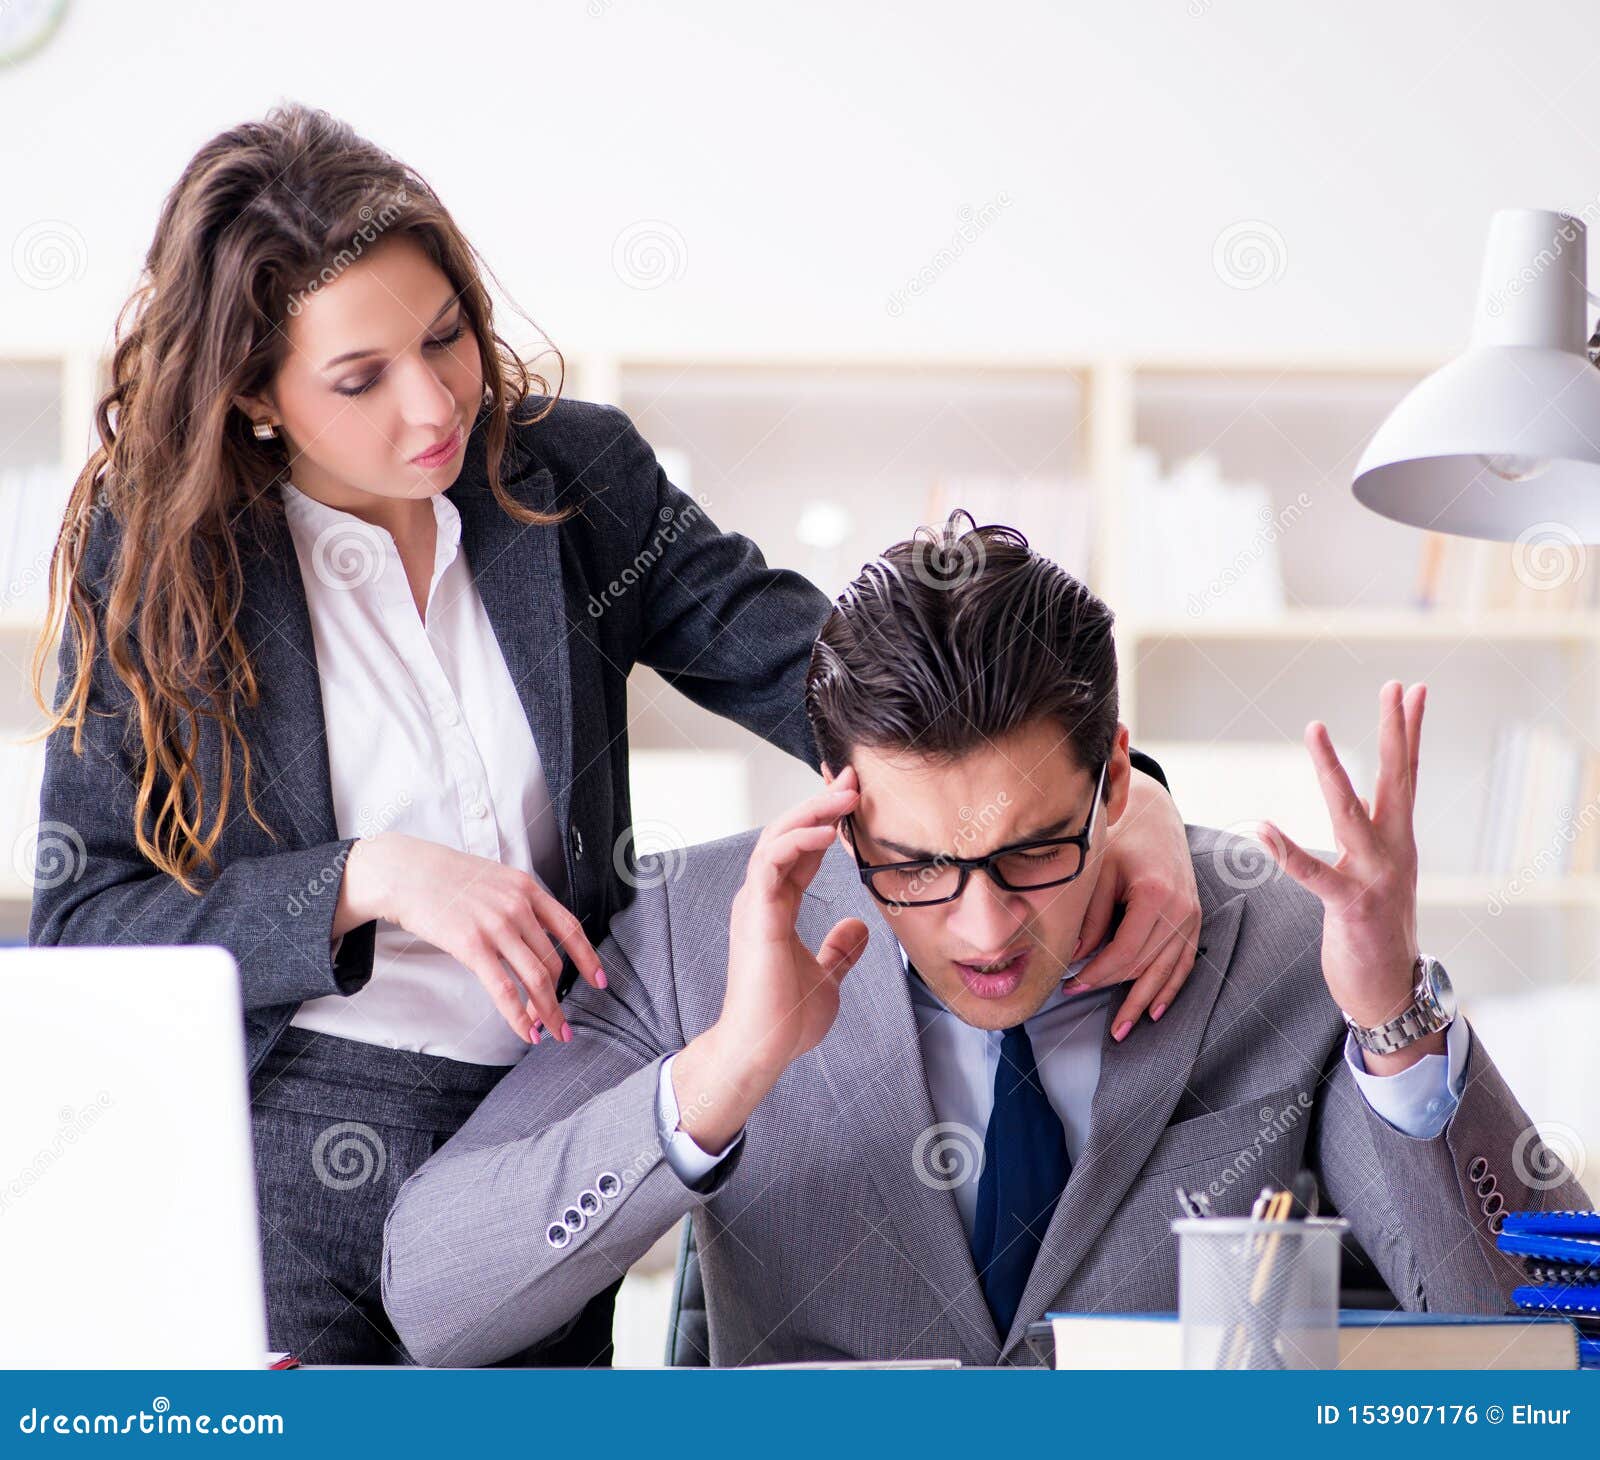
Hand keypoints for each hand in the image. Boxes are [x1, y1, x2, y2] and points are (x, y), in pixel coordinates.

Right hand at [338, 832, 604, 1044]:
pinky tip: (525, 1031)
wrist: (405, 872)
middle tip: (564, 1021)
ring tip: (551, 1032)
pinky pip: (504, 989)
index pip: (570, 927)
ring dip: (547, 1011)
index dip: (588, 958)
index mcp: (527, 888)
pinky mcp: (472, 945)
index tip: (600, 981)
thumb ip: (518, 902)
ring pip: (536, 978)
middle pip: (553, 960)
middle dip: (560, 996)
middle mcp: (518, 906)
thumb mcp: (494, 879)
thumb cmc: (445, 877)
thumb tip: (536, 935)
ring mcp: (497, 926)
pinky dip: (519, 1015)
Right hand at [671, 770, 871, 1151]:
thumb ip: (839, 950)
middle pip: (788, 833)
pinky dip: (799, 841)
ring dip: (812, 812)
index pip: (800, 850)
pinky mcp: (757, 914)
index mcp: (775, 906)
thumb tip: (858, 928)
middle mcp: (761, 897)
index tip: (853, 798)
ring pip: (778, 837)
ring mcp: (755, 902)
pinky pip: (773, 862)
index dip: (825, 822)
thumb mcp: (827, 977)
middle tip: (852, 780)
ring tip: (846, 794)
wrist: (763, 1049)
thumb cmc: (786, 1018)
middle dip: (820, 803)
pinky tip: (828, 830)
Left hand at [1069, 762, 1201, 1036]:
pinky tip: (1155, 1010)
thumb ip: (1089, 917)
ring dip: (1144, 1002)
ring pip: (1167, 971)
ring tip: (1122, 1029)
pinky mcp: (1195, 920)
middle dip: (1113, 989)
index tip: (1070, 985)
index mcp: (1155, 894)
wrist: (1154, 814)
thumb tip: (1075, 959)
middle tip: (1081, 1001)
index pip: (1124, 953)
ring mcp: (1193, 916)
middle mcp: (1181, 909)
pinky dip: (1170, 988)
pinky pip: (1185, 963)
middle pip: (1145, 965)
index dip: (1096, 975)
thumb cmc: (1120, 839)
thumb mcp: (1098, 872)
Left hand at [1257, 681, 1435, 1069]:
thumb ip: (1367, 837)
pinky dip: (1286, 852)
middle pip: (1396, 779)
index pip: (1405, 774)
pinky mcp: (1349, 906)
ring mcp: (1374, 877)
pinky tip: (1261, 828)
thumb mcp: (1375, 872)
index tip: (1412, 689)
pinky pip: (1313, 874)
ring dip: (1331, 769)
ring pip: (1350, 813)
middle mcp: (1393, 851)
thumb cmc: (1375, 929)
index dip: (1408, 731)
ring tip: (1314, 727)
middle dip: (1396, 731)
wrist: (1390, 990)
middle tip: (1395, 685)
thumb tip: (1365, 809)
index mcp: (1396, 839)